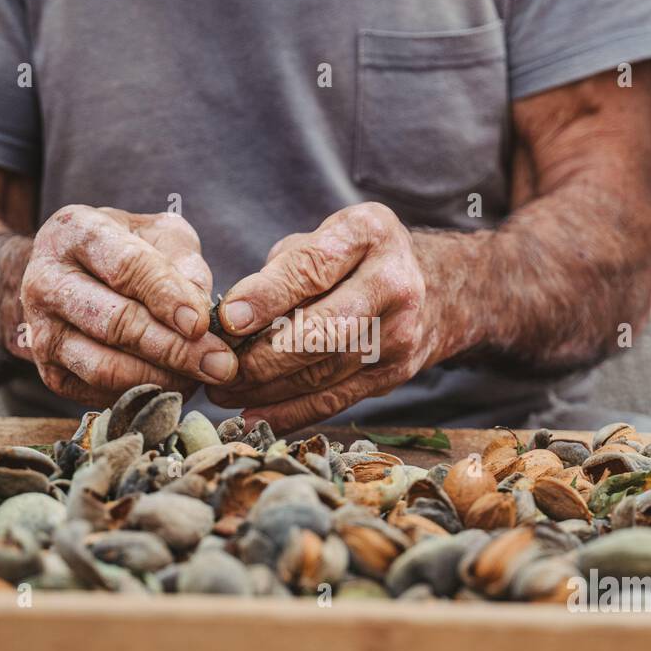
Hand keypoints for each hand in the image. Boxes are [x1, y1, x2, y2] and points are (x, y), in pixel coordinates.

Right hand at [17, 205, 237, 404]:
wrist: (72, 274)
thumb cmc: (126, 249)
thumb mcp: (160, 235)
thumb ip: (184, 262)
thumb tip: (202, 310)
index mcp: (76, 232)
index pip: (127, 266)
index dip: (168, 297)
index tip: (202, 323)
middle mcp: (46, 280)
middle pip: (116, 323)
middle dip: (175, 349)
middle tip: (220, 364)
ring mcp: (42, 331)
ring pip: (105, 367)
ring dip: (162, 378)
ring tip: (202, 378)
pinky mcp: (49, 372)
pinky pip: (101, 393)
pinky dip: (144, 394)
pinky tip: (176, 385)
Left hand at [208, 202, 480, 430]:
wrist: (432, 288)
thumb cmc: (355, 258)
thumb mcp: (324, 237)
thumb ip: (281, 269)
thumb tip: (231, 319)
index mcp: (371, 233)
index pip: (314, 268)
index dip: (267, 296)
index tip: (227, 319)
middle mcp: (394, 284)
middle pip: (323, 329)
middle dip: (264, 355)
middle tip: (218, 367)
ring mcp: (400, 335)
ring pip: (324, 372)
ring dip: (266, 389)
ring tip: (222, 393)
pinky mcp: (394, 374)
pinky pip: (335, 400)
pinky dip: (290, 414)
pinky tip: (252, 417)